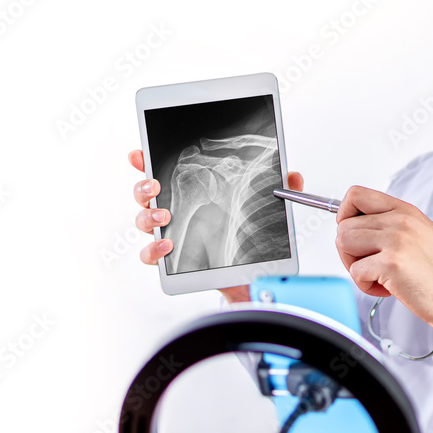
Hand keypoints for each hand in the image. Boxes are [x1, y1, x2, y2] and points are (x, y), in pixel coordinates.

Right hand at [128, 149, 302, 303]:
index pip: (161, 169)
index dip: (145, 160)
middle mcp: (176, 211)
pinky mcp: (172, 262)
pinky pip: (150, 255)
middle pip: (144, 194)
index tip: (139, 154)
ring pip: (143, 221)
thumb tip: (292, 177)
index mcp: (192, 190)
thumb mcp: (266, 206)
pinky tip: (165, 246)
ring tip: (162, 217)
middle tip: (154, 186)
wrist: (249, 278)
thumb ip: (280, 190)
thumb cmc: (247, 236)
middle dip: (143, 187)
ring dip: (147, 216)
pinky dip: (153, 250)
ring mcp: (171, 235)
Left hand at [334, 186, 432, 348]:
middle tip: (369, 266)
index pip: (356, 195)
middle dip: (349, 251)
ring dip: (354, 266)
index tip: (355, 236)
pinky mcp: (391, 263)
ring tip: (379, 276)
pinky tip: (387, 288)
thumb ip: (391, 225)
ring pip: (343, 243)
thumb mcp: (421, 234)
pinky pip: (355, 271)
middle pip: (344, 225)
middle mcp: (400, 221)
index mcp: (405, 211)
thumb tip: (358, 226)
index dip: (345, 216)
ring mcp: (396, 240)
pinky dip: (365, 286)